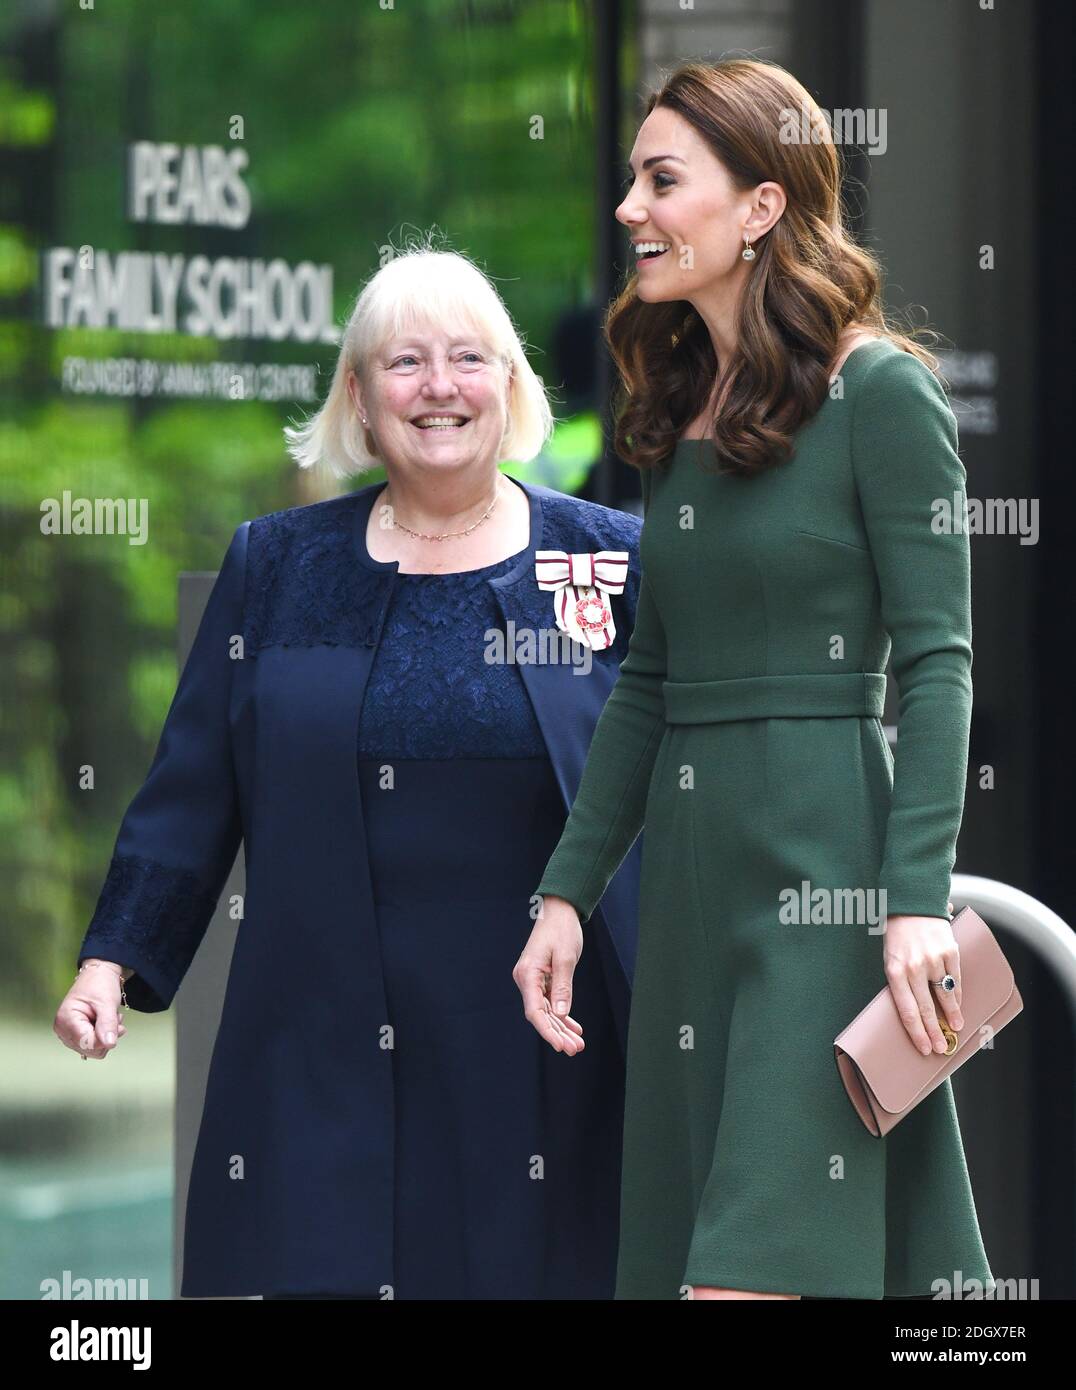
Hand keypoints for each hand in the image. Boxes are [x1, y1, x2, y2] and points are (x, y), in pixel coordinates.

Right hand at [53, 960, 128, 1059]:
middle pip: (90, 1050)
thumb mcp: (107, 1002)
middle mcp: (63, 1030)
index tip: (117, 1026)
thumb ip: (108, 1024)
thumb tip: (109, 1044)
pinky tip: (104, 1023)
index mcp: (66, 1019)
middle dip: (106, 1036)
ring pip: (93, 1050)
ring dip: (105, 1036)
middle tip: (114, 1020)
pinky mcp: (75, 1035)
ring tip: (108, 1018)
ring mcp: (67, 1034)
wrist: (98, 975)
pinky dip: (102, 1036)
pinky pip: (92, 1045)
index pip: (87, 1043)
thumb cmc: (100, 984)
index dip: (105, 1039)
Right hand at [512, 895, 585, 1054]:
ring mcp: (532, 980)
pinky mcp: (541, 979)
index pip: (535, 1011)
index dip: (547, 1031)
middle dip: (558, 1034)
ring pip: (546, 1011)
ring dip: (561, 1028)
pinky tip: (574, 1029)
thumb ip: (563, 986)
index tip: (560, 1046)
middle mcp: (526, 979)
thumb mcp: (566, 957)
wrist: (559, 911)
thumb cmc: (562, 929)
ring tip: (577, 1044)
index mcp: (527, 974)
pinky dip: (561, 1015)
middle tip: (575, 1049)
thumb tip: (560, 1014)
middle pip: (540, 1015)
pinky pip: (550, 1002)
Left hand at [882, 907, 963, 1056]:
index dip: (917, 1033)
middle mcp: (914, 967)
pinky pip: (956, 979)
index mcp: (894, 971)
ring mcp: (933, 959)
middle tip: (941, 1048)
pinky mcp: (949, 950)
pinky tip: (958, 1005)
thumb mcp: (890, 958)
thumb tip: (913, 1011)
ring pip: (945, 996)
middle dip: (934, 1032)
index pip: (907, 1010)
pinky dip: (957, 994)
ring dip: (952, 1015)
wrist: (911, 902)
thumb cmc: (897, 935)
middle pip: (926, 1009)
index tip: (924, 1048)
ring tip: (956, 1028)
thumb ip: (901, 983)